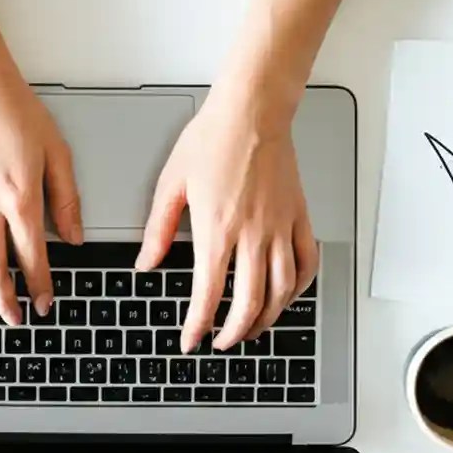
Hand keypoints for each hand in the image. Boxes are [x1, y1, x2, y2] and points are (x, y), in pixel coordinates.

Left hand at [136, 83, 318, 352]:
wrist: (252, 111)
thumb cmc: (212, 138)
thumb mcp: (171, 183)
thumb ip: (158, 229)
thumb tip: (145, 263)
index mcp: (217, 229)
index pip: (208, 294)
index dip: (197, 325)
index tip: (191, 340)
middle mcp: (252, 234)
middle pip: (249, 303)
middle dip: (234, 332)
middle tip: (222, 342)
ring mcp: (280, 227)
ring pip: (282, 291)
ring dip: (267, 318)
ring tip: (252, 328)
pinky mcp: (298, 217)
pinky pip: (306, 263)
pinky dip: (299, 287)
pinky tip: (288, 295)